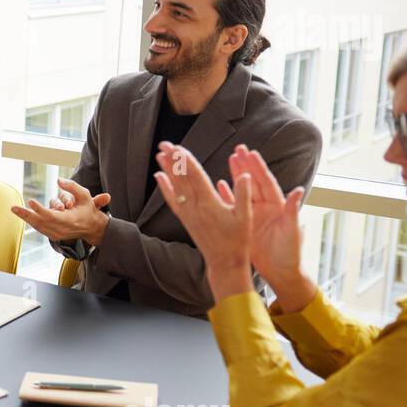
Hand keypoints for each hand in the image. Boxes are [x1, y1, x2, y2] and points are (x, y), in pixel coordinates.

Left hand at [10, 179, 110, 244]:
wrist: (92, 228)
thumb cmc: (88, 209)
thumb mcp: (85, 195)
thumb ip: (72, 187)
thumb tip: (58, 180)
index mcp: (69, 220)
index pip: (51, 216)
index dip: (39, 209)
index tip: (30, 201)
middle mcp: (62, 229)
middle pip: (40, 222)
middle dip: (26, 214)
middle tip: (13, 207)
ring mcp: (57, 234)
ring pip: (38, 226)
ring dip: (26, 218)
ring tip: (14, 209)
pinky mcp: (54, 236)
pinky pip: (40, 228)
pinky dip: (31, 221)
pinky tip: (23, 214)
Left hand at [152, 141, 252, 301]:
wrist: (224, 263)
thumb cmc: (238, 241)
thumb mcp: (246, 217)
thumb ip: (244, 195)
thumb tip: (246, 174)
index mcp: (210, 204)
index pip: (196, 177)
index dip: (187, 161)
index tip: (179, 147)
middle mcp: (195, 207)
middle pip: (182, 178)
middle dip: (173, 160)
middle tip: (165, 143)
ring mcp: (188, 214)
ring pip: (175, 187)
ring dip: (167, 170)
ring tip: (160, 154)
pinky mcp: (186, 220)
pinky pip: (172, 201)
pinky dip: (165, 188)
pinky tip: (160, 177)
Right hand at [227, 145, 316, 312]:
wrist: (281, 272)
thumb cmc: (290, 253)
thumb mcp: (291, 231)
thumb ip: (292, 210)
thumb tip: (298, 190)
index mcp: (277, 206)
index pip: (266, 182)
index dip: (258, 168)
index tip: (251, 153)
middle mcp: (266, 207)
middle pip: (254, 182)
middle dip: (246, 165)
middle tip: (237, 149)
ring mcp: (254, 214)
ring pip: (244, 190)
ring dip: (236, 175)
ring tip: (229, 159)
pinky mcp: (245, 224)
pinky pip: (235, 206)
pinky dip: (228, 195)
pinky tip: (219, 185)